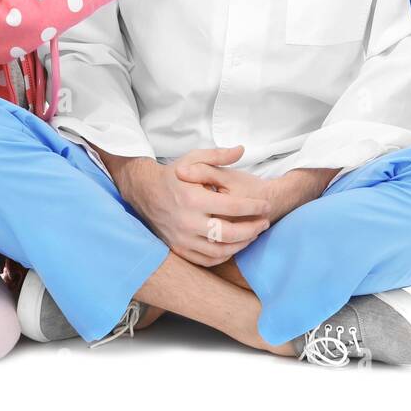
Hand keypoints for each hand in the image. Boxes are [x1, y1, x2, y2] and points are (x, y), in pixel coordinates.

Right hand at [130, 145, 270, 265]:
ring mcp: (181, 238)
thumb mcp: (193, 158)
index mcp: (193, 199)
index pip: (233, 207)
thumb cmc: (173, 175)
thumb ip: (218, 155)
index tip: (266, 206)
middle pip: (229, 234)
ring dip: (241, 245)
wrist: (145, 191)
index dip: (254, 208)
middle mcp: (187, 222)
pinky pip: (206, 260)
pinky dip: (223, 256)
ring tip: (253, 234)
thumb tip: (242, 150)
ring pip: (219, 251)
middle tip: (264, 223)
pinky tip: (234, 245)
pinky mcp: (178, 248)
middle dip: (252, 230)